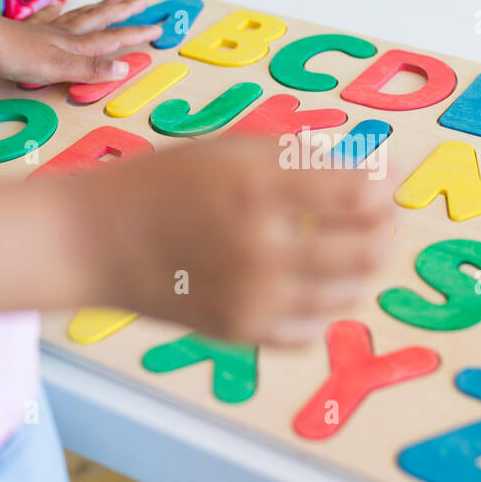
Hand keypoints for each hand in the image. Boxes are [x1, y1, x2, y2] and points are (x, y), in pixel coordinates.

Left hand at [0, 0, 162, 84]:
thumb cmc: (15, 56)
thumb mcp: (57, 68)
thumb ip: (90, 68)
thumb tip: (124, 67)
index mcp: (74, 43)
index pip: (112, 38)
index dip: (135, 34)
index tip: (158, 27)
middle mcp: (64, 33)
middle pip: (100, 18)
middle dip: (123, 11)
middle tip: (142, 0)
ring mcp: (46, 30)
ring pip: (80, 15)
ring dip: (100, 6)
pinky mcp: (26, 31)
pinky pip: (47, 18)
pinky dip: (56, 10)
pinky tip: (60, 5)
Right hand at [79, 137, 396, 345]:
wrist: (92, 241)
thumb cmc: (163, 183)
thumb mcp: (229, 149)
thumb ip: (299, 158)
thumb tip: (374, 170)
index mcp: (258, 186)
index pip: (362, 194)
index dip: (387, 183)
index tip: (388, 174)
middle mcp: (261, 245)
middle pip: (370, 249)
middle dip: (386, 228)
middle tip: (379, 216)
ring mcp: (252, 296)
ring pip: (350, 294)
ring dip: (359, 269)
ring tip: (343, 248)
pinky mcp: (240, 332)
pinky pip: (311, 330)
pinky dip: (321, 308)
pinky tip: (305, 284)